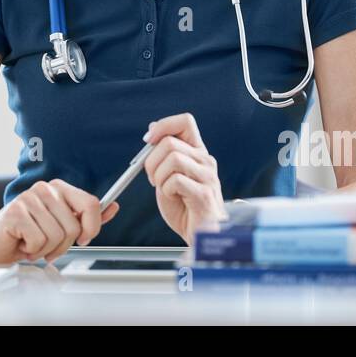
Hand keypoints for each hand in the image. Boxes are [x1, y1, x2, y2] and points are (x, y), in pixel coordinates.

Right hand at [0, 179, 118, 264]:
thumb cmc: (24, 234)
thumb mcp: (60, 226)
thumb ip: (86, 217)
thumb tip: (113, 207)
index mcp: (58, 188)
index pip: (91, 203)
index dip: (92, 227)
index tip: (84, 238)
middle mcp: (44, 189)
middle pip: (74, 226)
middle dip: (62, 245)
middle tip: (46, 246)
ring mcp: (29, 199)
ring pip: (57, 236)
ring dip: (45, 249)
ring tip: (32, 244)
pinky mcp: (15, 213)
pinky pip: (39, 241)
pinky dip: (32, 250)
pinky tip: (21, 244)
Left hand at [142, 113, 226, 245]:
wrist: (199, 235)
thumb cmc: (185, 207)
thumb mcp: (168, 175)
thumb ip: (164, 154)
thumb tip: (152, 127)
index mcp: (197, 153)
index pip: (185, 121)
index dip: (163, 125)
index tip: (149, 140)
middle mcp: (205, 160)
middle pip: (170, 141)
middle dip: (151, 160)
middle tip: (153, 178)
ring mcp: (207, 176)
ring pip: (172, 157)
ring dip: (158, 176)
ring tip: (164, 189)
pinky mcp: (203, 193)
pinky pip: (175, 180)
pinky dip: (166, 190)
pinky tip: (173, 198)